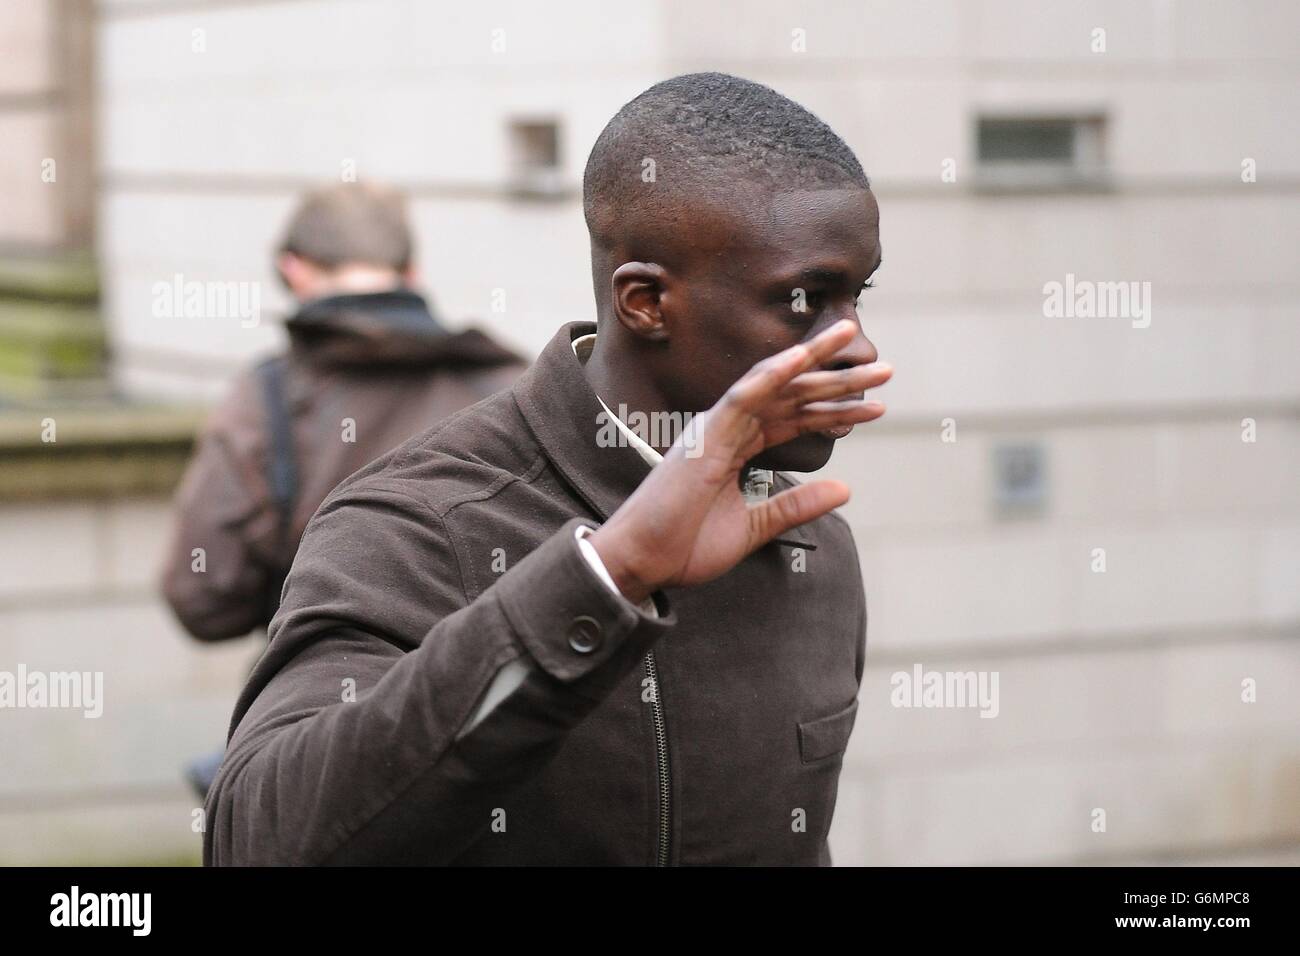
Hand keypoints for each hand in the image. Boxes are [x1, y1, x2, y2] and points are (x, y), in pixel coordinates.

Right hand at [588, 319, 891, 602]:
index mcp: (738, 449)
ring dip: (816, 363)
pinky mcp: (704, 437)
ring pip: (774, 385)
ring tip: (854, 344)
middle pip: (793, 395)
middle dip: (839, 381)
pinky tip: (802, 357)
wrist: (642, 562)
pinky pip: (741, 397)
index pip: (795, 418)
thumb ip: (795, 506)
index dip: (835, 410)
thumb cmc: (684, 546)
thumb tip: (845, 488)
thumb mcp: (753, 528)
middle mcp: (729, 430)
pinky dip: (771, 374)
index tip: (877, 407)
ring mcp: (716, 429)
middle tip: (886, 371)